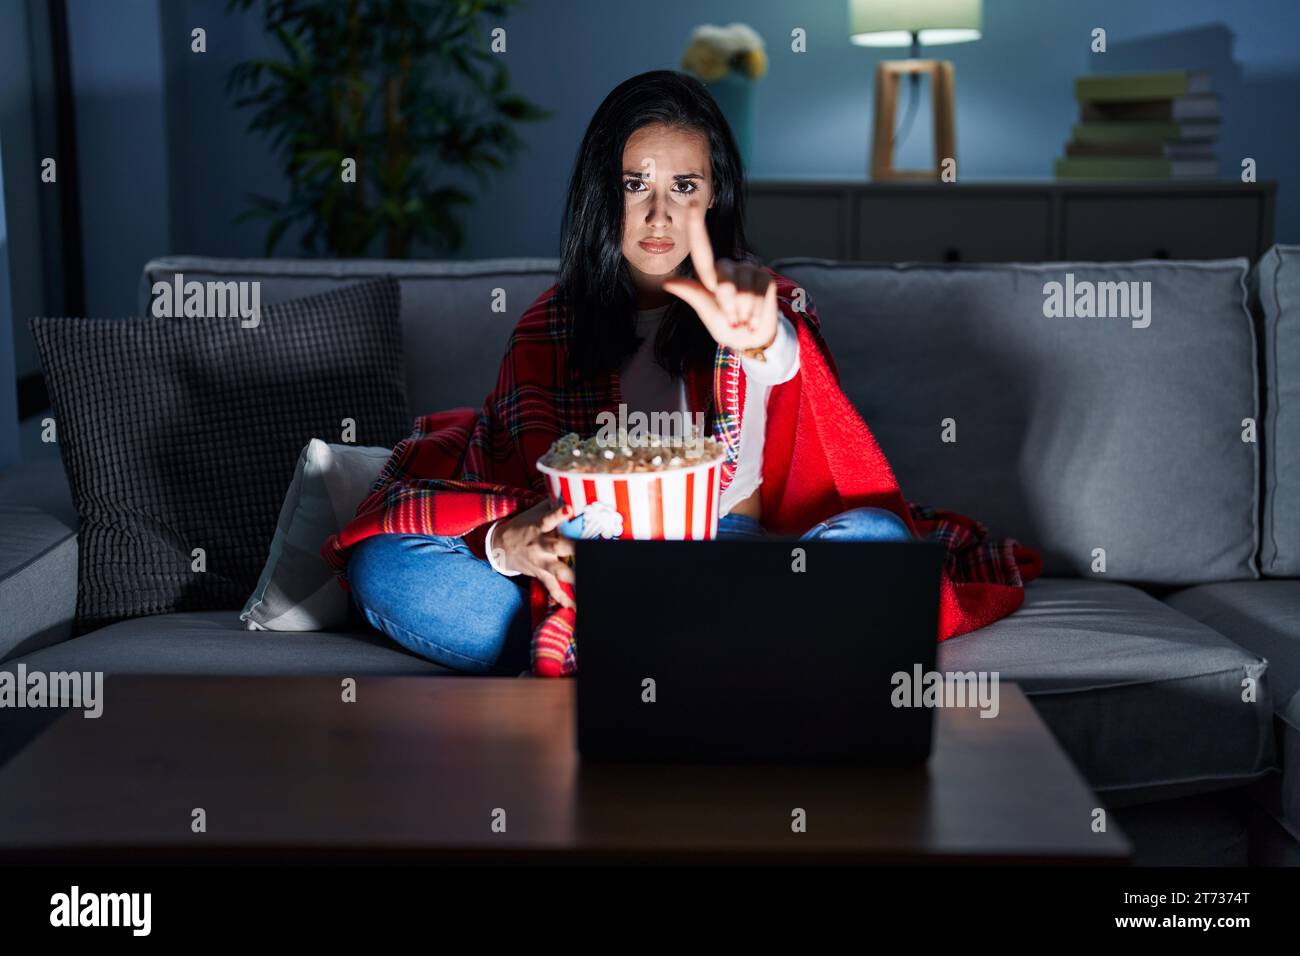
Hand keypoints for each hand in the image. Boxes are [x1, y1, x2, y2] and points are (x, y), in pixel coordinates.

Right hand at [491, 499, 576, 609]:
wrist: (500, 546)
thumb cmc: (525, 526)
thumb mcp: (535, 513)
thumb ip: (552, 505)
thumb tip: (574, 492)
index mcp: (539, 528)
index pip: (548, 519)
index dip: (558, 514)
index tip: (569, 509)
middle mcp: (540, 545)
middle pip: (558, 547)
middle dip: (573, 548)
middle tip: (590, 549)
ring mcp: (541, 562)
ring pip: (558, 571)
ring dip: (573, 577)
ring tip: (587, 583)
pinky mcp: (541, 574)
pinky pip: (553, 589)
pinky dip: (564, 599)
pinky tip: (576, 608)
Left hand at [660, 200, 778, 352]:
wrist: (753, 339)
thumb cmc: (726, 327)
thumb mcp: (708, 315)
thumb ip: (694, 296)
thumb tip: (667, 282)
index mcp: (710, 277)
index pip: (702, 249)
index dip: (697, 226)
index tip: (692, 203)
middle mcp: (728, 268)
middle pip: (724, 284)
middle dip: (727, 307)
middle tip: (732, 320)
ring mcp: (748, 270)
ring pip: (743, 291)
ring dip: (743, 311)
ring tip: (744, 318)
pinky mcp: (764, 276)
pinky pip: (759, 293)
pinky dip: (756, 311)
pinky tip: (755, 316)